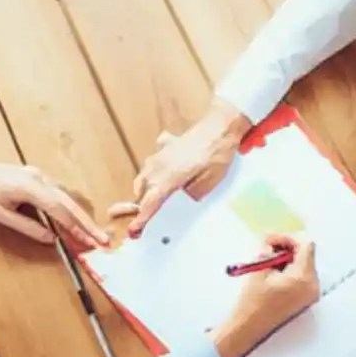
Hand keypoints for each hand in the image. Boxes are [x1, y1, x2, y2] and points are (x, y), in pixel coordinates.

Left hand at [0, 148, 108, 247]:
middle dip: (87, 224)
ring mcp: (40, 176)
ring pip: (67, 198)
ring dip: (81, 216)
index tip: (92, 242)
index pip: (61, 212)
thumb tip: (51, 239)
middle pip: (70, 204)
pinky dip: (69, 208)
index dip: (78, 229)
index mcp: (32, 188)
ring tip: (93, 233)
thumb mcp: (1, 215)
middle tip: (103, 240)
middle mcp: (40, 179)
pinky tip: (75, 219)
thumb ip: (28, 228)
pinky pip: (59, 194)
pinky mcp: (37, 177)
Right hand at [116, 100, 251, 236]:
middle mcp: (158, 166)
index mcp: (168, 178)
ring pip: (145, 174)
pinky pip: (156, 158)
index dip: (142, 218)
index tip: (134, 230)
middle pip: (143, 190)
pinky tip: (164, 168)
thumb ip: (192, 196)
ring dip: (146, 186)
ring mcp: (161, 153)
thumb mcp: (209, 183)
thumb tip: (182, 204)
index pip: (150, 202)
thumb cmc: (216, 154)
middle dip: (141, 204)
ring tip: (152, 196)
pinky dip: (156, 166)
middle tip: (144, 216)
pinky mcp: (168, 144)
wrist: (221, 126)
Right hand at [211, 236, 319, 356]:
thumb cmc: (252, 303)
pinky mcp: (304, 299)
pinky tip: (273, 272)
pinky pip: (302, 276)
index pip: (305, 246)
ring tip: (267, 261)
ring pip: (304, 264)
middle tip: (267, 246)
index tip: (272, 240)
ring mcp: (310, 294)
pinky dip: (289, 269)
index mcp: (304, 278)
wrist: (248, 329)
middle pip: (306, 255)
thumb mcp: (259, 270)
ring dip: (287, 258)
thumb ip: (268, 250)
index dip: (288, 238)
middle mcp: (313, 286)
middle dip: (287, 247)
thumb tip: (271, 240)